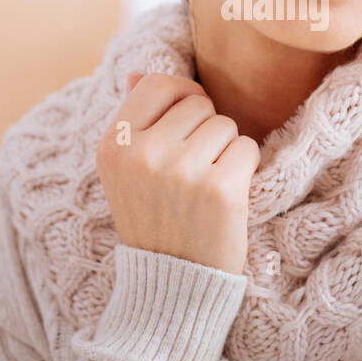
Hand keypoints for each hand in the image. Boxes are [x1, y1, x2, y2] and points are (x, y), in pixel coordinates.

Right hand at [95, 71, 259, 274]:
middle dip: (205, 130)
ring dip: (226, 150)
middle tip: (194, 170)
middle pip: (198, 105)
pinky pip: (248, 148)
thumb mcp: (126, 173)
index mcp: (113, 145)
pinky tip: (227, 196)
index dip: (182, 95)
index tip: (190, 119)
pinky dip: (245, 169)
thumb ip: (134, 121)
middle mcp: (142, 155)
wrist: (171, 287)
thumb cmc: (154, 220)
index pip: (157, 84)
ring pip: (226, 125)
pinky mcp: (220, 190)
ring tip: (207, 186)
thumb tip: (138, 74)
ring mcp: (181, 172)